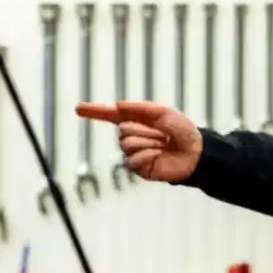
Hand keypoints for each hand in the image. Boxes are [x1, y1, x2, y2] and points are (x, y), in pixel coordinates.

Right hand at [74, 100, 202, 182]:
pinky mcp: (139, 168)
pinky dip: (147, 155)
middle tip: (161, 134)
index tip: (77, 108)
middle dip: (142, 129)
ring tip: (161, 145)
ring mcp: (134, 152)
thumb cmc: (182, 131)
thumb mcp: (163, 112)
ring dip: (147, 141)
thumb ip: (139, 108)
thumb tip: (117, 105)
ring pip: (126, 143)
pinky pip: (132, 159)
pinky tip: (158, 156)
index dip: (94, 111)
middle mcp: (132, 136)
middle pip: (122, 130)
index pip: (110, 115)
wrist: (195, 153)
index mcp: (137, 121)